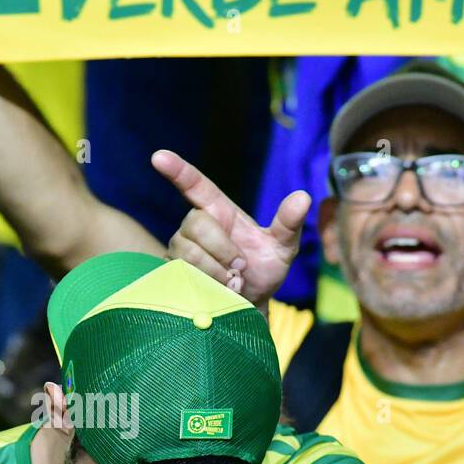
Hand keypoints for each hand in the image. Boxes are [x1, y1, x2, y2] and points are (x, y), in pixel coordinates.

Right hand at [153, 149, 309, 305]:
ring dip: (215, 271)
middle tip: (240, 268)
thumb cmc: (263, 271)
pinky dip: (205, 285)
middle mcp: (194, 227)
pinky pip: (181, 275)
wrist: (250, 306)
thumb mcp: (282, 247)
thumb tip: (304, 197)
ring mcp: (180, 251)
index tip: (159, 156)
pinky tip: (217, 292)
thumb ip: (289, 223)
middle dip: (222, 248)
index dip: (177, 170)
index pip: (195, 185)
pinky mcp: (173, 274)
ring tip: (232, 283)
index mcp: (218, 211)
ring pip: (188, 252)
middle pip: (196, 223)